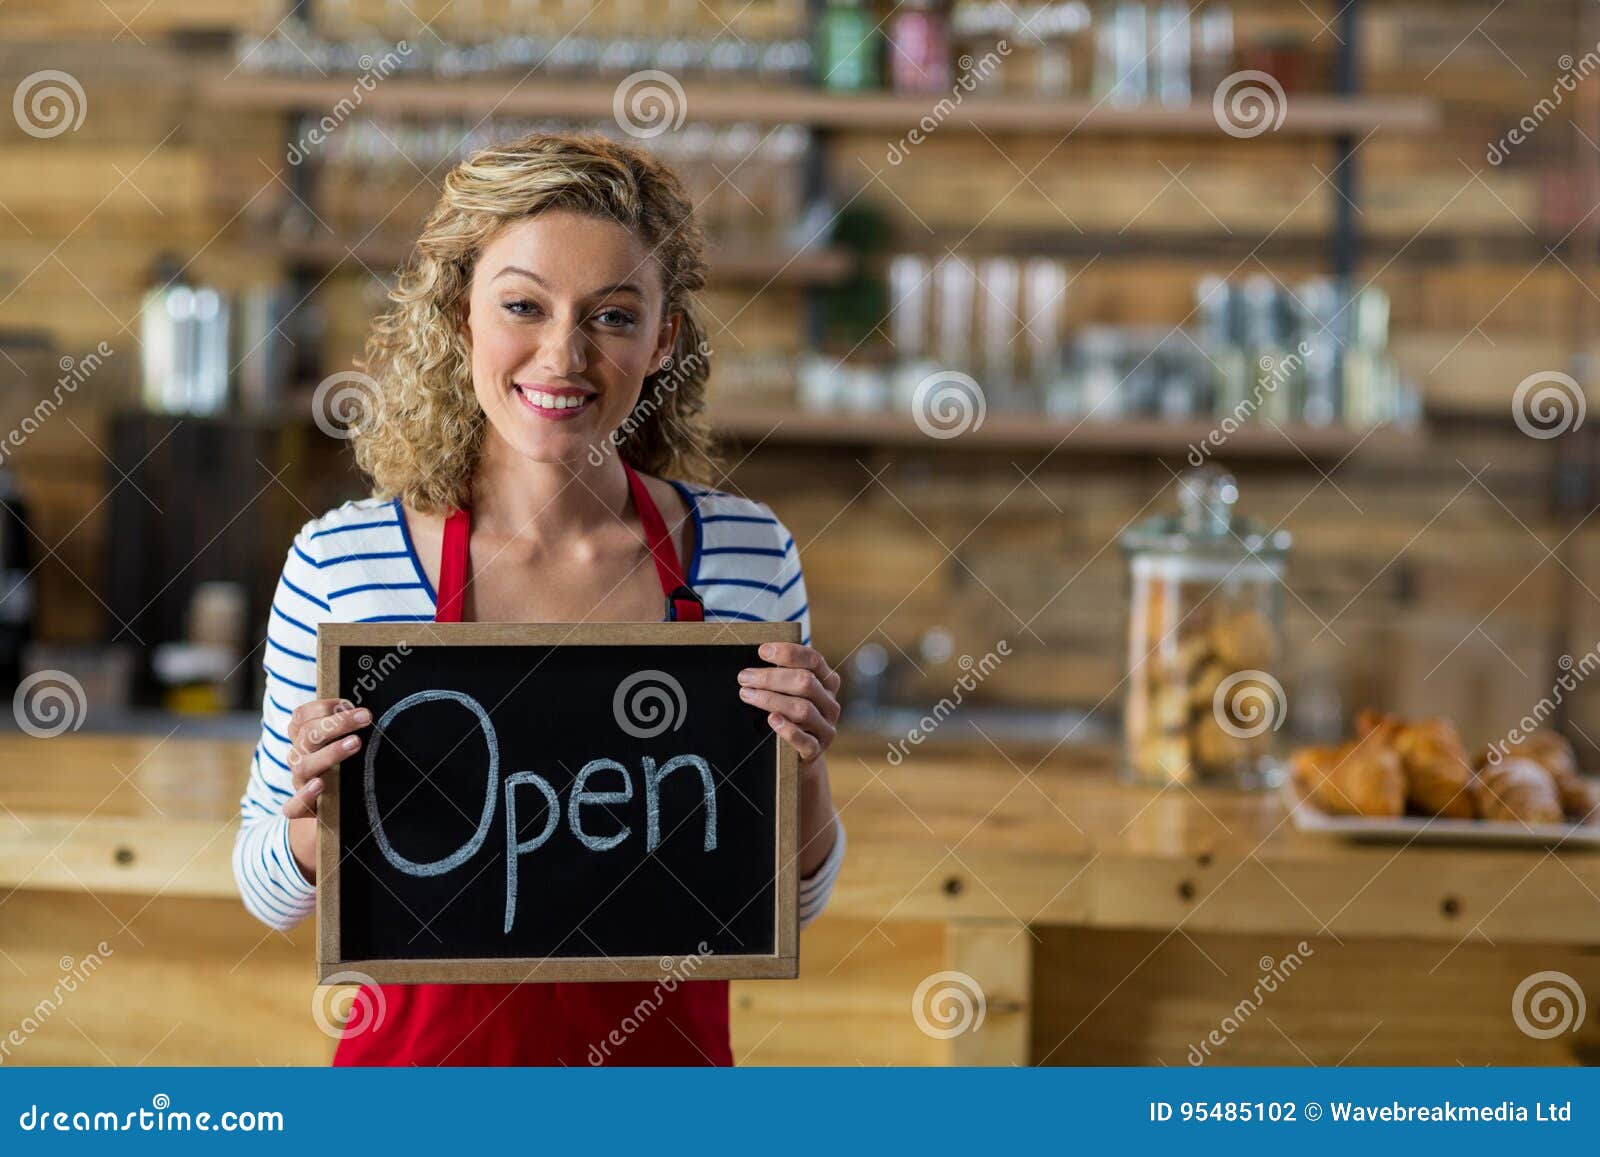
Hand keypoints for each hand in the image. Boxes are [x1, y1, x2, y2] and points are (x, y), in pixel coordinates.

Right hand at [282, 699, 370, 878]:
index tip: (350, 703)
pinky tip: (321, 785)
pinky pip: (292, 806)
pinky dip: (304, 795)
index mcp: (304, 739)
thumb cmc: (347, 771)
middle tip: (366, 716)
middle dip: (337, 723)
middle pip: (307, 735)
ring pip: (303, 764)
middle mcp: (298, 759)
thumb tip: (368, 710)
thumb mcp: (347, 746)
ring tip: (356, 743)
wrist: (333, 815)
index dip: (322, 706)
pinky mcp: (302, 810)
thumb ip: (351, 728)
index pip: (300, 716)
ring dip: (329, 752)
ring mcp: (299, 783)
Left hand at [738, 642, 840, 766]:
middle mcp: (830, 704)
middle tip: (744, 677)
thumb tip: (756, 661)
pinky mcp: (817, 750)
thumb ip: (783, 676)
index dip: (789, 653)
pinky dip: (787, 729)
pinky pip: (805, 740)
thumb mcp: (793, 692)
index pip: (814, 660)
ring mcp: (826, 728)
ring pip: (803, 709)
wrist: (801, 754)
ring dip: (771, 699)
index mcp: (828, 683)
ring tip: (747, 694)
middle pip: (806, 682)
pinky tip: (771, 719)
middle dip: (771, 677)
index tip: (762, 651)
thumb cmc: (791, 714)